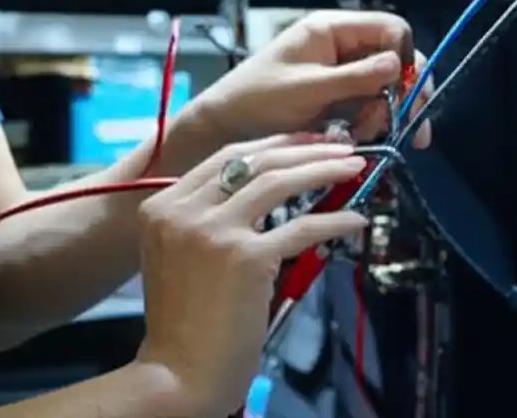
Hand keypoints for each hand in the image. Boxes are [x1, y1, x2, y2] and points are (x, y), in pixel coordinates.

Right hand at [132, 133, 367, 415]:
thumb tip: (265, 192)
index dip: (273, 146)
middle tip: (339, 147)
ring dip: (323, 169)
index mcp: (161, 206)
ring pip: (278, 182)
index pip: (225, 157)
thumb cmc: (184, 323)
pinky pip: (302, 228)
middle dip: (304, 149)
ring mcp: (214, 231)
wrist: (179, 373)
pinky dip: (335, 221)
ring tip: (353, 167)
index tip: (305, 143)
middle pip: (254, 160)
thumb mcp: (179, 255)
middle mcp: (183, 211)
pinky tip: (355, 220)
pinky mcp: (245, 257)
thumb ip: (206, 220)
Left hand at [198, 10, 433, 148]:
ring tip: (368, 134)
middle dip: (405, 92)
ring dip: (385, 112)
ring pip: (385, 87)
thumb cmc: (259, 97)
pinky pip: (368, 106)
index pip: (390, 28)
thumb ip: (354, 78)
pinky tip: (356, 137)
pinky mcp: (338, 97)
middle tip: (415, 128)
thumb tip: (397, 65)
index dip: (405, 55)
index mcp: (332, 30)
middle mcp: (342, 46)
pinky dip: (369, 122)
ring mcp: (341, 72)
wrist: (227, 125)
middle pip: (394, 59)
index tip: (407, 90)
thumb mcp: (308, 88)